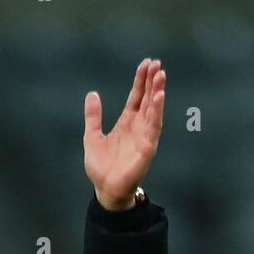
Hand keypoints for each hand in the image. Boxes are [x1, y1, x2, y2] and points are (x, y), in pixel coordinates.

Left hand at [84, 58, 164, 210]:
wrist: (105, 190)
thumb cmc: (101, 167)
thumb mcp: (92, 137)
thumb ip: (93, 117)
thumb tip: (92, 94)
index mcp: (126, 122)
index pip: (136, 96)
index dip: (141, 80)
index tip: (146, 63)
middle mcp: (138, 126)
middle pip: (147, 98)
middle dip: (152, 81)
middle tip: (157, 63)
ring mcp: (144, 136)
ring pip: (153, 109)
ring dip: (157, 91)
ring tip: (161, 74)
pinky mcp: (147, 147)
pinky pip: (154, 126)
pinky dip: (157, 110)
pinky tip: (159, 96)